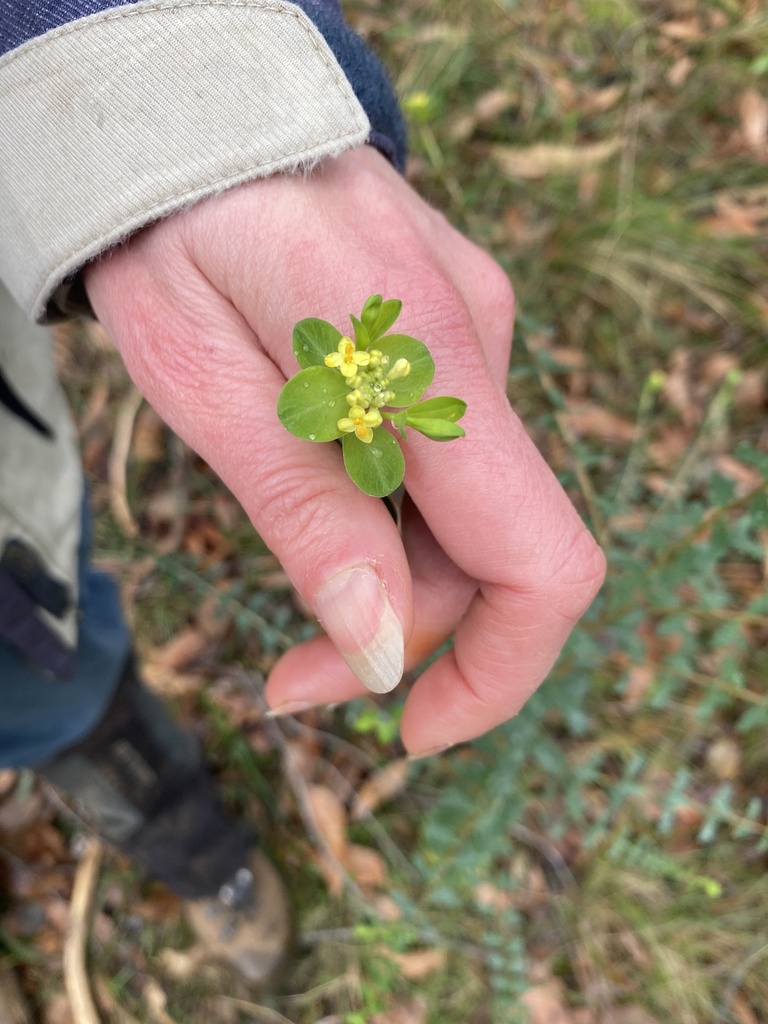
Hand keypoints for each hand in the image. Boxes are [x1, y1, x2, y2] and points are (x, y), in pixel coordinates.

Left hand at [85, 146, 604, 755]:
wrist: (191, 120)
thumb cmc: (171, 234)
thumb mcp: (207, 382)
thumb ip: (309, 511)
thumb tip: (384, 644)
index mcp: (428, 364)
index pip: (540, 558)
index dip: (500, 670)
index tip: (414, 727)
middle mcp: (476, 346)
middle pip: (494, 552)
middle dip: (407, 634)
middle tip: (293, 679)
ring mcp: (471, 334)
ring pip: (467, 509)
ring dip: (394, 575)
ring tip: (298, 584)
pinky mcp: (450, 331)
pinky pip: (446, 455)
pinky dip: (397, 510)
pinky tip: (326, 491)